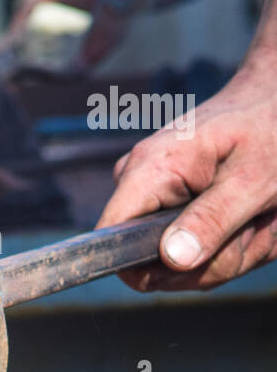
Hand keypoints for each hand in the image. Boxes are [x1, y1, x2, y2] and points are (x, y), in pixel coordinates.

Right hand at [98, 50, 276, 289]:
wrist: (274, 102)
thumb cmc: (268, 127)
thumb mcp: (252, 178)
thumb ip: (213, 218)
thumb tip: (172, 257)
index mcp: (150, 169)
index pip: (111, 237)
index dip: (144, 266)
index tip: (195, 261)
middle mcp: (140, 187)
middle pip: (154, 266)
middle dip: (211, 261)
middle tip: (252, 225)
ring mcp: (152, 202)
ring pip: (179, 269)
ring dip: (227, 254)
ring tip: (253, 217)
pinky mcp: (168, 213)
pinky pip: (191, 258)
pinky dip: (227, 248)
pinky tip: (246, 220)